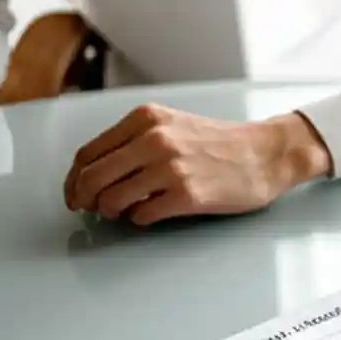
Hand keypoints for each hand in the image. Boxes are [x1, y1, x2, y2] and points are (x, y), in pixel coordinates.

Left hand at [63, 103, 330, 225]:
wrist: (266, 154)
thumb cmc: (221, 143)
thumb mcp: (173, 125)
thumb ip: (136, 140)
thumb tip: (99, 173)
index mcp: (145, 119)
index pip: (88, 153)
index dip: (74, 179)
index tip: (74, 193)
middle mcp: (154, 140)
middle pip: (92, 178)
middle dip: (83, 199)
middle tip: (88, 210)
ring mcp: (170, 168)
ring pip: (112, 199)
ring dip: (111, 212)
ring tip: (122, 212)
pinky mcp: (187, 195)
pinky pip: (142, 215)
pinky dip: (139, 219)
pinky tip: (151, 213)